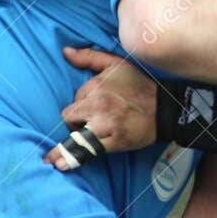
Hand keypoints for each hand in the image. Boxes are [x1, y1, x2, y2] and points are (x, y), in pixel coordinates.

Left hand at [42, 47, 157, 170]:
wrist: (165, 109)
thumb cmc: (140, 85)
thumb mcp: (116, 64)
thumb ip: (89, 57)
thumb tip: (65, 52)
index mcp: (96, 86)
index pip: (74, 99)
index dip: (81, 105)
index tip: (93, 108)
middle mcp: (98, 105)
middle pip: (69, 117)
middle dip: (75, 121)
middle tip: (89, 124)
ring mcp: (105, 125)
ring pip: (74, 136)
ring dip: (66, 145)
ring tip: (51, 158)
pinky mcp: (113, 142)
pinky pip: (88, 151)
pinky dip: (73, 159)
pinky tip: (59, 165)